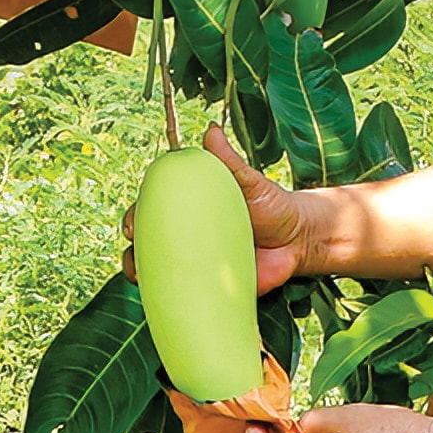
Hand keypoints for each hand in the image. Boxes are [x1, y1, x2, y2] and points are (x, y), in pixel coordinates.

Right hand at [123, 123, 310, 293]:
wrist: (299, 242)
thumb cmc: (273, 206)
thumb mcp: (250, 182)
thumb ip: (230, 162)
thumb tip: (211, 132)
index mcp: (192, 211)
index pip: (154, 212)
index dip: (137, 216)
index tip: (132, 222)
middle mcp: (189, 238)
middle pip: (148, 244)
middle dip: (134, 247)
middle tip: (136, 246)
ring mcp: (198, 265)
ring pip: (159, 272)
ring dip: (143, 275)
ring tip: (140, 276)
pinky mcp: (211, 288)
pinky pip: (186, 296)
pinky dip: (171, 299)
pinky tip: (165, 301)